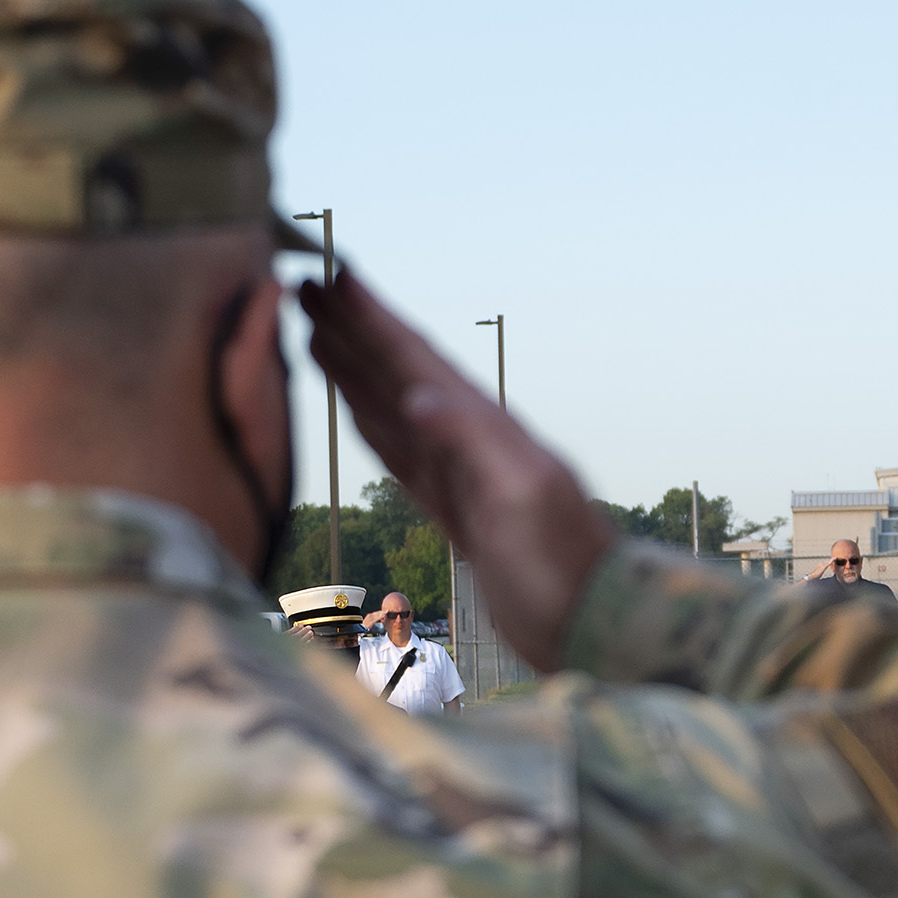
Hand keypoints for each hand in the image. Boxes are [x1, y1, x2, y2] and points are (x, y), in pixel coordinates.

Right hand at [300, 268, 613, 674]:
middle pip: (398, 372)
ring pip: (394, 408)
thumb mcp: (520, 497)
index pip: (417, 361)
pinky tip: (356, 410)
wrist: (594, 624)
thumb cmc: (563, 565)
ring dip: (355, 370)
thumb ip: (470, 443)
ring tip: (316, 333)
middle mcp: (470, 440)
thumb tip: (415, 396)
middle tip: (304, 286)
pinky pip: (403, 455)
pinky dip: (373, 426)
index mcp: (483, 427)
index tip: (333, 274)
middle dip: (353, 330)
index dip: (373, 319)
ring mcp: (461, 475)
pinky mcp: (457, 511)